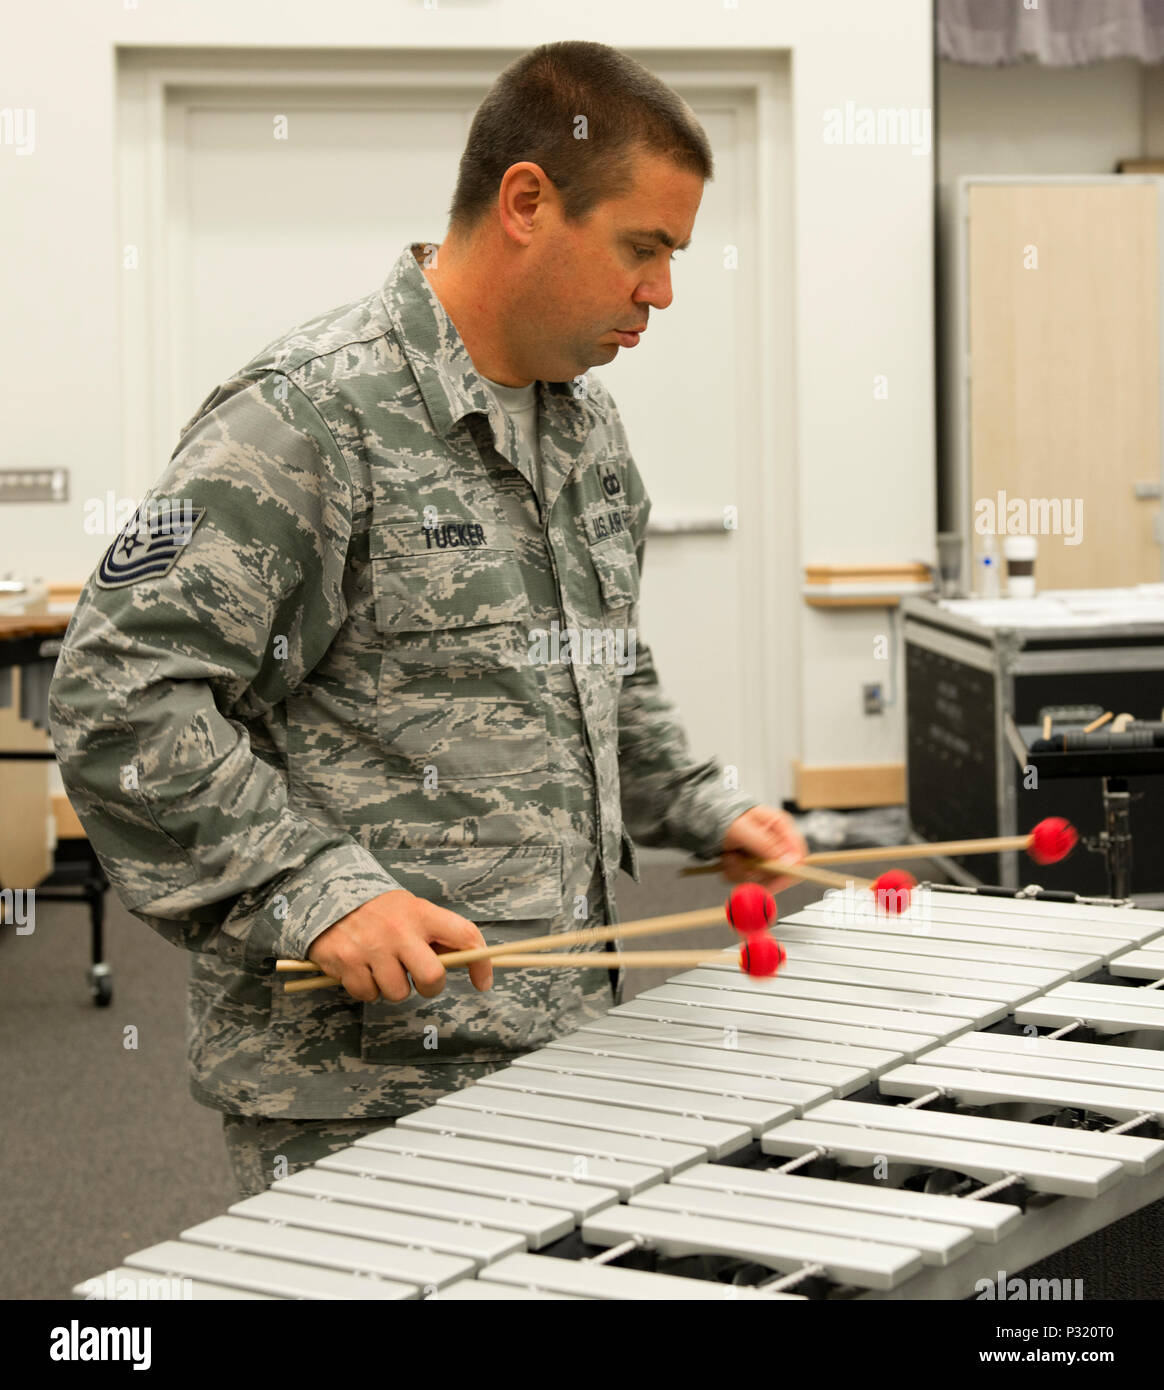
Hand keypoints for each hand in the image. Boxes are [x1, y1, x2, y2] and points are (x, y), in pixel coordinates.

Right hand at [307, 889, 492, 1001]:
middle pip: (432, 978)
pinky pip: (368, 994)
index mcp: (421, 913)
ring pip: (398, 993)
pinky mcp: (346, 962)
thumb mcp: (411, 909)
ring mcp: (371, 948)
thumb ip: (434, 933)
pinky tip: (362, 968)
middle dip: (430, 986)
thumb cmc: (378, 908)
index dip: (481, 962)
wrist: (327, 892)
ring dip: (393, 987)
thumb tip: (463, 961)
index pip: (465, 935)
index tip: (483, 981)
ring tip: (383, 966)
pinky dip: (367, 988)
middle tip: (420, 979)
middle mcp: (398, 931)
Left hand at [719, 805, 806, 893]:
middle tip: (737, 862)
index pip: (799, 856)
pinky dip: (735, 873)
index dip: (788, 873)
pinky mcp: (754, 864)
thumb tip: (791, 862)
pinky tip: (727, 860)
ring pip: (762, 879)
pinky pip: (749, 880)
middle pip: (780, 873)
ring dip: (741, 871)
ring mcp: (765, 854)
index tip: (771, 881)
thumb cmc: (725, 815)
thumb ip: (767, 845)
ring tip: (728, 856)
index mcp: (781, 827)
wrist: (707, 817)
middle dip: (756, 873)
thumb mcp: (744, 829)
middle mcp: (777, 842)